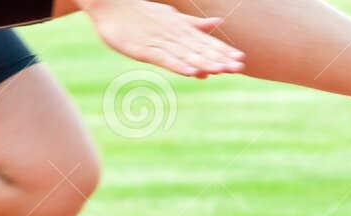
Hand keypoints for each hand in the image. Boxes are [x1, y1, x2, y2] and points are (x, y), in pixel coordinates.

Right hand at [82, 0, 244, 77]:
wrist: (109, 4)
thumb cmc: (140, 12)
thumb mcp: (171, 17)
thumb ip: (194, 24)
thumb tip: (217, 24)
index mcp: (180, 29)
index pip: (205, 43)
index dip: (222, 52)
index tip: (240, 60)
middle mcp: (173, 35)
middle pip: (200, 50)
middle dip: (220, 59)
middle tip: (239, 67)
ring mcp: (159, 42)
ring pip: (186, 55)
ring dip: (204, 63)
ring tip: (222, 71)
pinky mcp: (145, 50)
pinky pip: (166, 59)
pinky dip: (180, 65)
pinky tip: (193, 73)